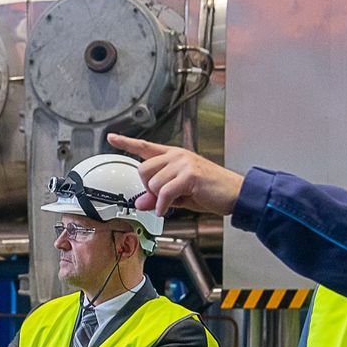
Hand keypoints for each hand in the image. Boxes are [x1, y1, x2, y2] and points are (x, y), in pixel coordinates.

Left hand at [107, 132, 245, 216]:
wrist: (235, 193)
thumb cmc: (210, 191)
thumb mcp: (179, 194)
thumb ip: (158, 195)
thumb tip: (140, 202)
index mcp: (174, 156)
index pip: (145, 146)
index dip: (126, 142)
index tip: (111, 137)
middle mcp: (177, 156)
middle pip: (143, 169)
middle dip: (147, 188)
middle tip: (161, 198)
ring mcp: (183, 164)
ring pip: (153, 183)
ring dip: (159, 199)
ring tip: (173, 202)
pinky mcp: (189, 175)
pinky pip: (164, 193)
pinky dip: (163, 205)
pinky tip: (168, 209)